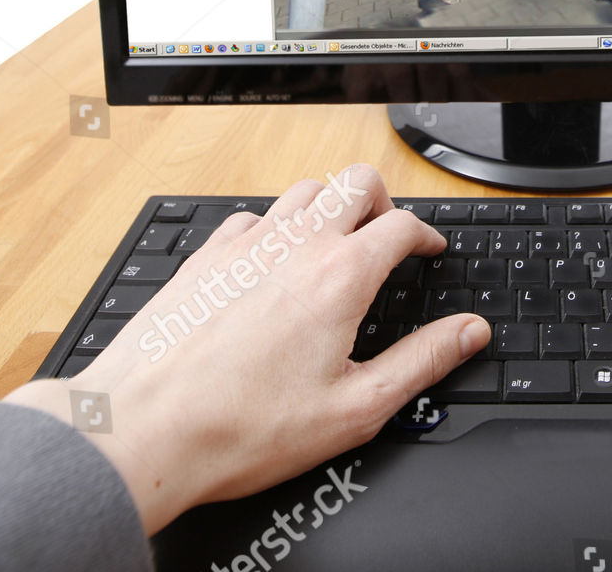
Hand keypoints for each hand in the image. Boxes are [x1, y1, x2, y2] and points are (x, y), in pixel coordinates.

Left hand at [7, 170, 489, 533]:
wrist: (143, 429)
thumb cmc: (242, 427)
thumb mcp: (355, 409)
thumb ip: (422, 362)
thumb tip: (468, 333)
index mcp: (340, 277)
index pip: (402, 226)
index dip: (427, 236)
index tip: (429, 253)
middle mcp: (295, 245)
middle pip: (355, 182)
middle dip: (383, 200)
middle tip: (388, 235)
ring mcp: (245, 245)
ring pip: (304, 189)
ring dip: (331, 205)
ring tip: (338, 240)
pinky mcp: (205, 257)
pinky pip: (253, 216)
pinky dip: (276, 227)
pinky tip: (273, 261)